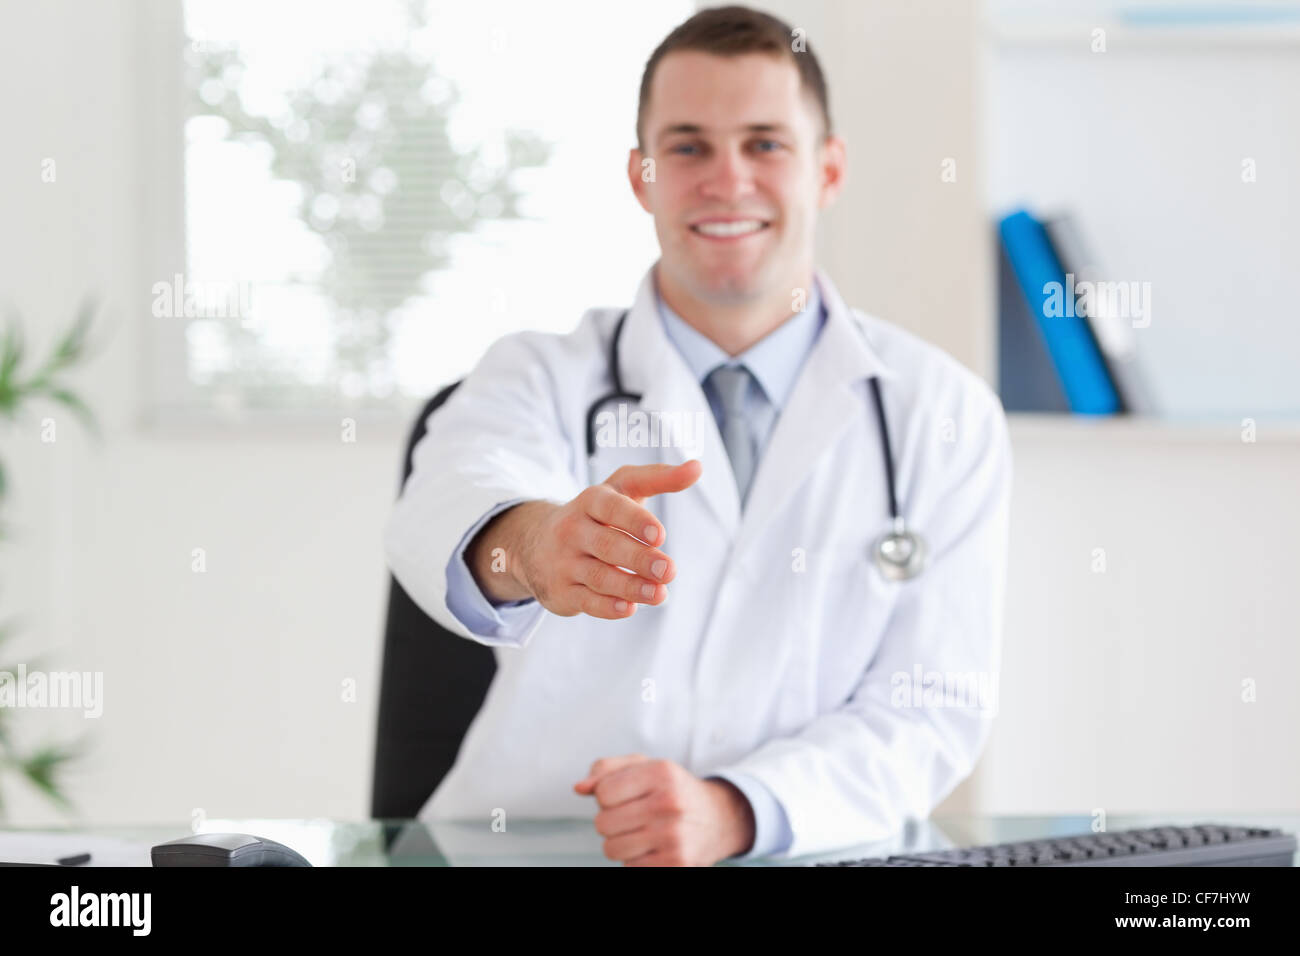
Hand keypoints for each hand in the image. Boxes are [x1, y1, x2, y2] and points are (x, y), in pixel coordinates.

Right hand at [469, 460, 701, 618]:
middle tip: (669, 570)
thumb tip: (697, 467)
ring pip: (598, 576)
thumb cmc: (595, 515)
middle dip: (639, 559)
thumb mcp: (620, 490)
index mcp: (591, 501)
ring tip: (660, 594)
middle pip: (607, 545)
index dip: (634, 520)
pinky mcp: (561, 591)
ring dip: (630, 586)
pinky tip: (629, 608)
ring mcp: (564, 563)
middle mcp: (573, 530)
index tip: (659, 535)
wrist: (534, 544)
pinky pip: (585, 601)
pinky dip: (607, 607)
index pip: (611, 507)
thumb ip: (658, 478)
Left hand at [573, 754, 755, 865]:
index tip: (626, 797)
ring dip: (620, 844)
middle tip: (633, 817)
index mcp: (661, 772)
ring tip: (642, 833)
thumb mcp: (644, 767)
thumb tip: (578, 788)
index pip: (603, 793)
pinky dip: (636, 861)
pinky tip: (654, 849)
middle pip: (603, 823)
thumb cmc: (671, 790)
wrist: (719, 819)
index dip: (607, 797)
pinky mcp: (677, 864)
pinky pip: (629, 868)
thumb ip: (606, 770)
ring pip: (611, 849)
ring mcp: (675, 836)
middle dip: (611, 821)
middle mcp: (670, 803)